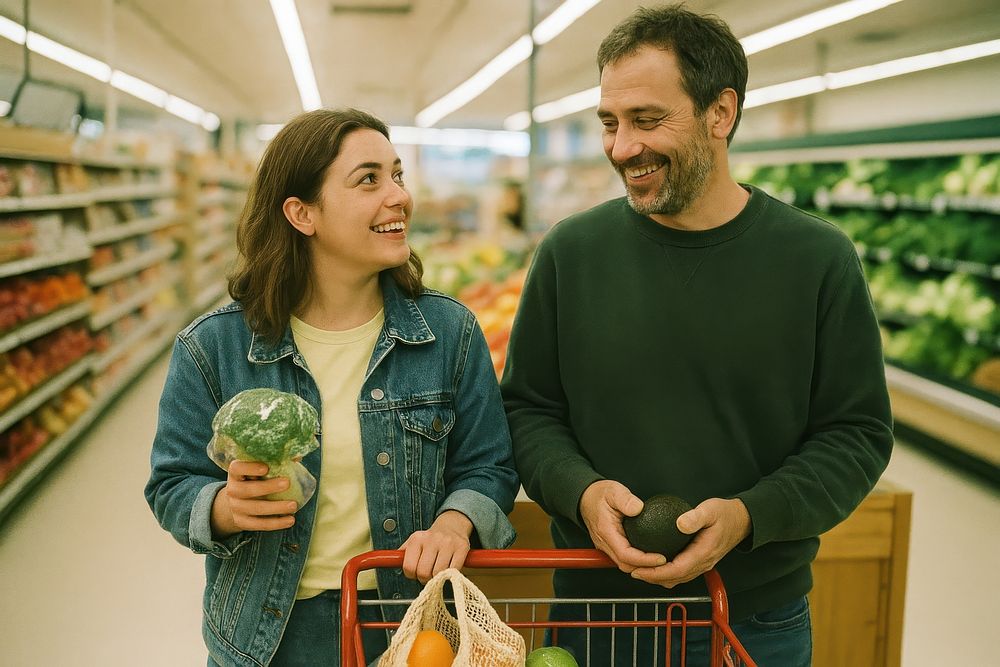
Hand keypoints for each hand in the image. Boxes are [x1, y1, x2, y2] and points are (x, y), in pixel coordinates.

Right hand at [211, 460, 297, 537]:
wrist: (237, 500)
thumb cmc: (255, 479)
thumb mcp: (259, 468)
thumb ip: (275, 461)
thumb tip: (297, 457)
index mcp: (235, 473)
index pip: (237, 468)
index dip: (250, 468)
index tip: (266, 468)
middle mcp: (232, 490)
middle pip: (247, 490)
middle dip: (268, 487)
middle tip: (287, 483)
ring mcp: (236, 507)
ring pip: (255, 509)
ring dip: (275, 508)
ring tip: (293, 506)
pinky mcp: (242, 522)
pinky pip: (259, 524)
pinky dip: (276, 523)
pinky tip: (290, 520)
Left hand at [399, 510, 472, 583]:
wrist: (452, 525)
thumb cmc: (431, 539)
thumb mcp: (414, 541)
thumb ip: (403, 554)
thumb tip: (392, 564)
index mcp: (417, 539)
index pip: (409, 567)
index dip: (412, 575)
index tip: (416, 574)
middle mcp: (432, 539)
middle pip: (423, 572)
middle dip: (425, 578)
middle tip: (427, 575)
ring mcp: (448, 543)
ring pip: (438, 573)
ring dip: (437, 578)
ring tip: (437, 572)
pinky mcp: (461, 548)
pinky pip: (453, 570)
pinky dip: (450, 574)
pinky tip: (448, 569)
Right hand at [579, 480, 667, 572]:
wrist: (585, 497)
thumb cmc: (599, 494)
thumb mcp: (614, 491)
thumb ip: (625, 499)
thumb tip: (639, 508)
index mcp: (606, 531)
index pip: (625, 554)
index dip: (644, 560)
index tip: (661, 558)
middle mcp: (604, 542)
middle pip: (626, 565)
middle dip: (646, 568)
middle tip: (665, 562)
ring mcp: (606, 546)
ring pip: (624, 564)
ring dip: (641, 566)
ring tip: (659, 561)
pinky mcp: (609, 546)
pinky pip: (623, 558)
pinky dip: (636, 561)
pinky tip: (648, 555)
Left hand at [629, 497, 750, 587]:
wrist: (742, 521)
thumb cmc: (726, 514)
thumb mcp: (710, 510)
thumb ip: (695, 517)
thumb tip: (679, 524)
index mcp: (704, 552)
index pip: (677, 569)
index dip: (656, 573)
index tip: (640, 570)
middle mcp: (703, 563)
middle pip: (675, 579)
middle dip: (653, 578)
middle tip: (633, 572)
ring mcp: (703, 564)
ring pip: (678, 579)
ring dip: (659, 578)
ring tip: (641, 571)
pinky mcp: (701, 561)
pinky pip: (682, 573)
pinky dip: (667, 574)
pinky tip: (656, 566)